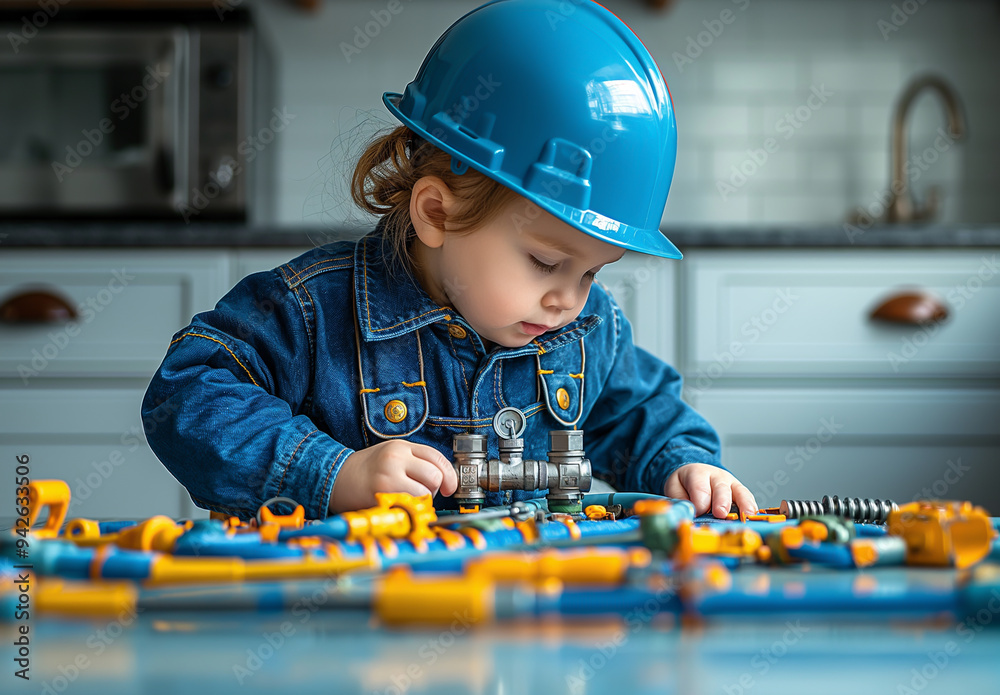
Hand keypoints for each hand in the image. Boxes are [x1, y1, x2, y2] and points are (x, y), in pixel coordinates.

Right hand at [328, 439, 457, 513]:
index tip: (449, 487)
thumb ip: (416, 461)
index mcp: (401, 447)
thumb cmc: (368, 469)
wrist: (337, 478)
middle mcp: (395, 459)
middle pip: (434, 476)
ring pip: (424, 494)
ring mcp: (388, 478)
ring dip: (422, 501)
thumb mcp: (392, 454)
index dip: (450, 475)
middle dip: (434, 489)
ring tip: (408, 498)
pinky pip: (409, 506)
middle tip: (423, 492)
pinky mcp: (382, 496)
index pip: (437, 457)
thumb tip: (444, 478)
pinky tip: (399, 505)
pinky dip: (410, 510)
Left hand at [664, 463, 756, 518]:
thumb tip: (688, 516)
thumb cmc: (685, 484)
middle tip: (720, 513)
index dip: (699, 502)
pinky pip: (748, 498)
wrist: (695, 474)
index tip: (697, 513)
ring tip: (746, 516)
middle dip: (721, 501)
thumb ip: (680, 501)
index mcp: (697, 473)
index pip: (700, 487)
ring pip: (739, 492)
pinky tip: (752, 517)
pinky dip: (751, 508)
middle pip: (721, 488)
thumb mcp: (675, 489)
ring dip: (743, 505)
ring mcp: (731, 483)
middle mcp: (717, 476)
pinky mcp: (740, 492)